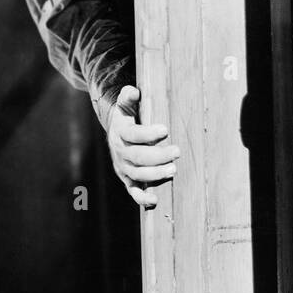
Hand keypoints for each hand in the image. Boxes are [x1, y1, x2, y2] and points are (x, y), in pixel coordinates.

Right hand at [107, 85, 178, 208]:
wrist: (115, 133)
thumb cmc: (127, 117)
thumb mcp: (126, 105)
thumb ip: (129, 97)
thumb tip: (134, 92)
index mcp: (120, 132)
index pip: (133, 134)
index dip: (148, 133)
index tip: (165, 130)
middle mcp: (120, 152)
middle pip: (137, 156)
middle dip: (157, 155)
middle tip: (177, 152)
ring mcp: (123, 167)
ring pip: (137, 174)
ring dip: (155, 174)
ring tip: (173, 170)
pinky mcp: (127, 179)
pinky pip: (133, 190)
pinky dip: (141, 197)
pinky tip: (154, 200)